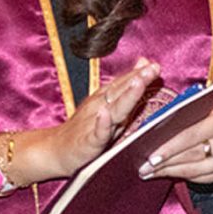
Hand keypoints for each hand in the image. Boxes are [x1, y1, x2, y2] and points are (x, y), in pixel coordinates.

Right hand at [23, 60, 159, 183]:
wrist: (56, 150)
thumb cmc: (87, 128)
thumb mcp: (110, 106)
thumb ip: (127, 87)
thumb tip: (144, 63)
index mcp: (105, 99)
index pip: (124, 83)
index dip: (140, 73)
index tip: (155, 64)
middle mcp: (100, 106)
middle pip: (121, 91)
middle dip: (137, 79)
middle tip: (154, 67)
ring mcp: (93, 123)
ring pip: (113, 108)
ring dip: (126, 95)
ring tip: (138, 83)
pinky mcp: (89, 141)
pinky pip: (96, 132)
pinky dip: (101, 123)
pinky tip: (105, 114)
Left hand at [140, 105, 212, 183]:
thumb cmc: (199, 118)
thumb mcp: (191, 111)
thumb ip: (176, 118)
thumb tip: (150, 129)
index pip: (194, 134)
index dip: (171, 146)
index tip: (150, 155)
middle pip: (195, 153)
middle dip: (167, 161)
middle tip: (145, 166)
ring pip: (196, 169)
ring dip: (170, 171)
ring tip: (150, 171)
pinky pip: (201, 178)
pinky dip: (180, 176)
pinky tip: (165, 173)